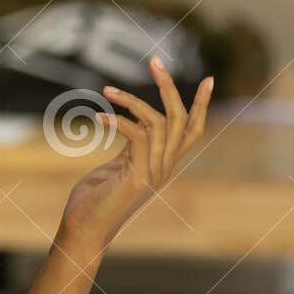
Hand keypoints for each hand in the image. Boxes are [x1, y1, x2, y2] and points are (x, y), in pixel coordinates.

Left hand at [56, 59, 213, 258]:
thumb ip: (131, 147)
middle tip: (154, 61)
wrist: (83, 231)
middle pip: (180, 119)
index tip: (209, 79)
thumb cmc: (93, 201)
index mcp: (163, 164)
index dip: (201, 106)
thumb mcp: (118, 167)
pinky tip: (98, 118)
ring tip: (107, 90)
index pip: (192, 131)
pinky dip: (117, 120)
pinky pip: (137, 135)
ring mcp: (154, 173)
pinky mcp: (138, 177)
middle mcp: (164, 168)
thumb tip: (133, 124)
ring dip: (131, 100)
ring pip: (159, 123)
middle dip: (169, 87)